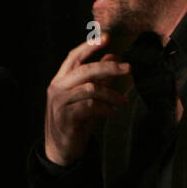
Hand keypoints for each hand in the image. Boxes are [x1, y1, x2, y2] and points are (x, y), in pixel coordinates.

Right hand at [44, 33, 130, 165]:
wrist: (61, 150)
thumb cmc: (75, 121)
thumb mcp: (87, 97)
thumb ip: (98, 78)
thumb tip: (113, 57)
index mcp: (61, 80)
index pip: (74, 57)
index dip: (89, 46)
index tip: (107, 37)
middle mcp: (58, 88)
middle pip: (85, 70)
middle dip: (109, 67)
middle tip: (128, 68)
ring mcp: (60, 103)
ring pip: (91, 89)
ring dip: (112, 94)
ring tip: (124, 102)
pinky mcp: (66, 117)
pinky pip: (90, 107)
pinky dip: (106, 108)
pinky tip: (114, 113)